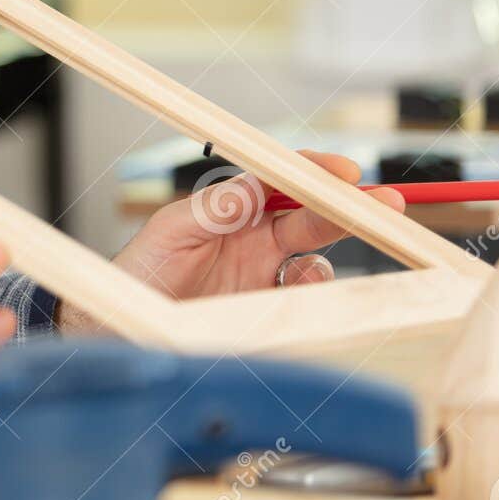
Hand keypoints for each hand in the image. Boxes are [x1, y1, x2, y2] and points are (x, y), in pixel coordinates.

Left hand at [57, 150, 403, 333]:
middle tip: (383, 204)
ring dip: (329, 254)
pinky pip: (304, 297)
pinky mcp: (264, 309)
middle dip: (346, 206)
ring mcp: (260, 274)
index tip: (344, 172)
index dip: (314, 172)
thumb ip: (214, 209)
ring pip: (314, 256)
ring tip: (313, 265)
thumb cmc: (136, 274)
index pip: (281, 180)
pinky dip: (314, 292)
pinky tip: (299, 292)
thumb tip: (255, 184)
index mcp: (229, 209)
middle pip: (309, 214)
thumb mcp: (169, 232)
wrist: (115, 327)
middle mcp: (250, 238)